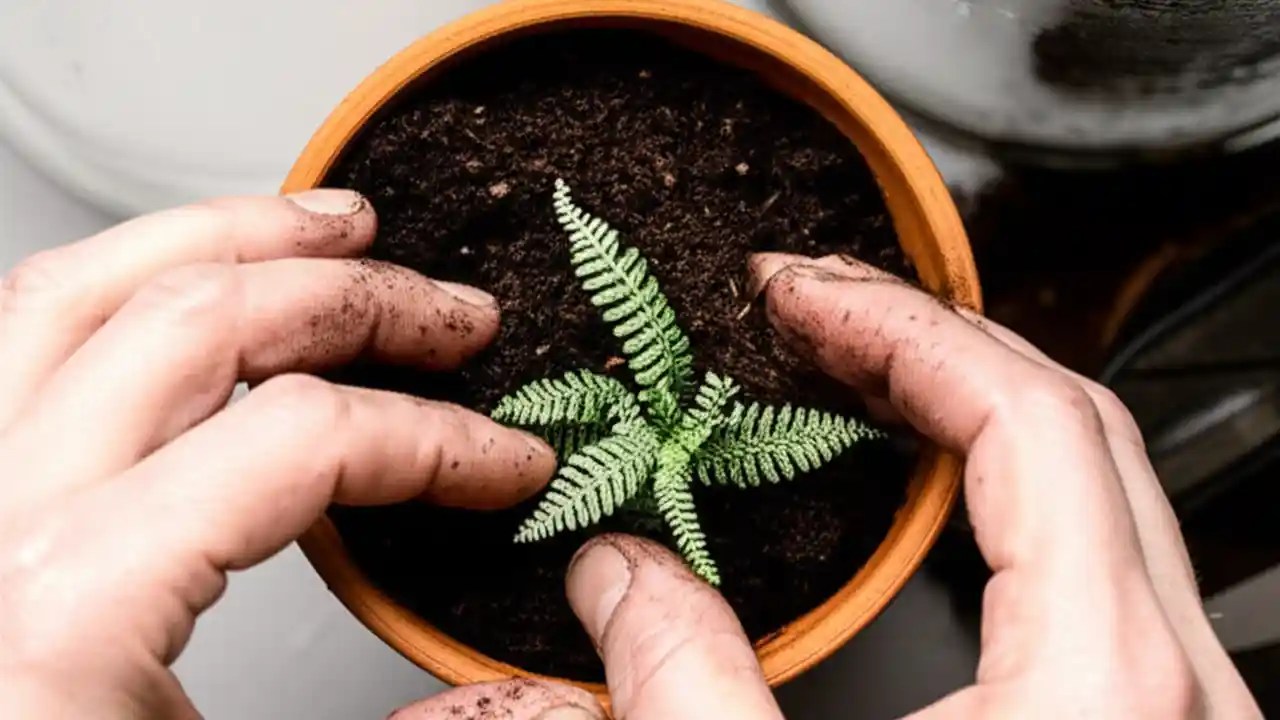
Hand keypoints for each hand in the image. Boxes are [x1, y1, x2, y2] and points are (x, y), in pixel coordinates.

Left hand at [0, 192, 574, 716]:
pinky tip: (191, 286)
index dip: (436, 439)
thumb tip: (537, 701)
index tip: (511, 464)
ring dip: (227, 237)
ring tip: (331, 229)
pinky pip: (23, 339)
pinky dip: (128, 285)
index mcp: (66, 615)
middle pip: (196, 325)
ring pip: (82, 292)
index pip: (298, 442)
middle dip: (355, 300)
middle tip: (451, 311)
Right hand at [732, 253, 1256, 718]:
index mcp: (1101, 678)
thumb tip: (630, 571)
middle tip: (819, 312)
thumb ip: (694, 680)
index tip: (801, 297)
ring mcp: (1181, 700)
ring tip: (860, 369)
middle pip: (1078, 424)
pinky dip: (1007, 481)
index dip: (900, 327)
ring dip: (972, 401)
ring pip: (1102, 482)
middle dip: (931, 342)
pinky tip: (931, 480)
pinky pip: (1104, 555)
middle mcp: (1175, 681)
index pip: (1028, 416)